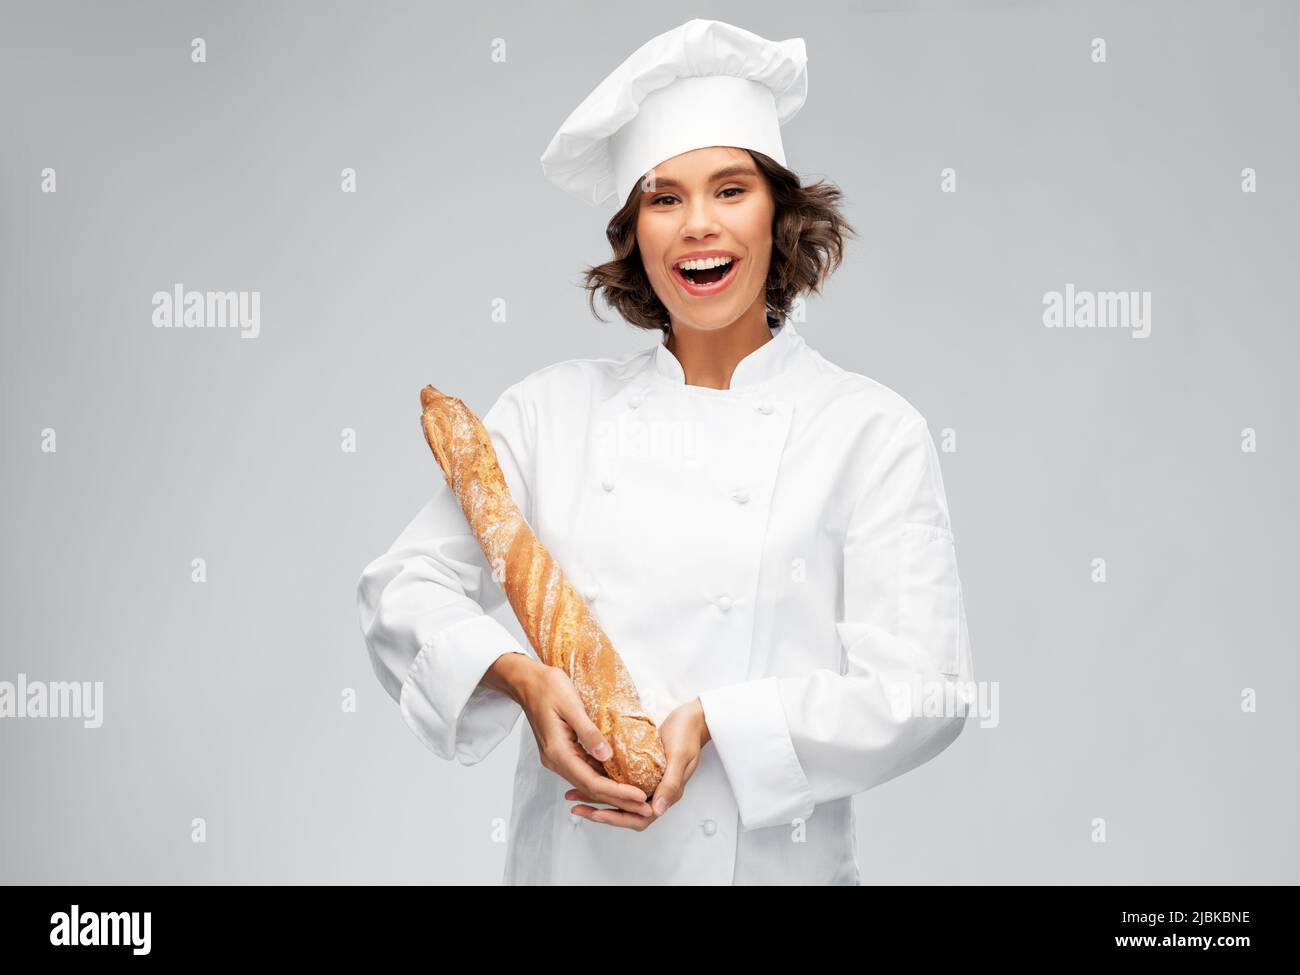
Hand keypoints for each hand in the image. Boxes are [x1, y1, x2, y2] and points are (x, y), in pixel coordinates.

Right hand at [507, 658, 654, 816]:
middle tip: (646, 809)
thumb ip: (589, 732)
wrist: (527, 682)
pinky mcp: (563, 752)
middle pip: (590, 788)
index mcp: (557, 752)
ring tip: (638, 799)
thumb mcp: (571, 705)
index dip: (617, 792)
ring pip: (588, 782)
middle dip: (619, 800)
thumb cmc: (548, 688)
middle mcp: (556, 761)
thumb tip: (607, 756)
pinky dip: (603, 778)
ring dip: (613, 792)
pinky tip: (620, 781)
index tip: (640, 797)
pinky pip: (585, 770)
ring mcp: (558, 758)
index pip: (591, 781)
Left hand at [565, 698, 710, 830]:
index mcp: (665, 795)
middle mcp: (654, 792)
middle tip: (576, 808)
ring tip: (573, 796)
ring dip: (596, 799)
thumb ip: (671, 784)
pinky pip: (618, 782)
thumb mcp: (680, 756)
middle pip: (624, 812)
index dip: (616, 818)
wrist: (692, 718)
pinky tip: (585, 776)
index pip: (638, 818)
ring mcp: (646, 781)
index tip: (596, 813)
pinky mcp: (639, 769)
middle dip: (599, 812)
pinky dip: (601, 782)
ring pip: (618, 798)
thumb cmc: (688, 735)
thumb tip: (657, 810)